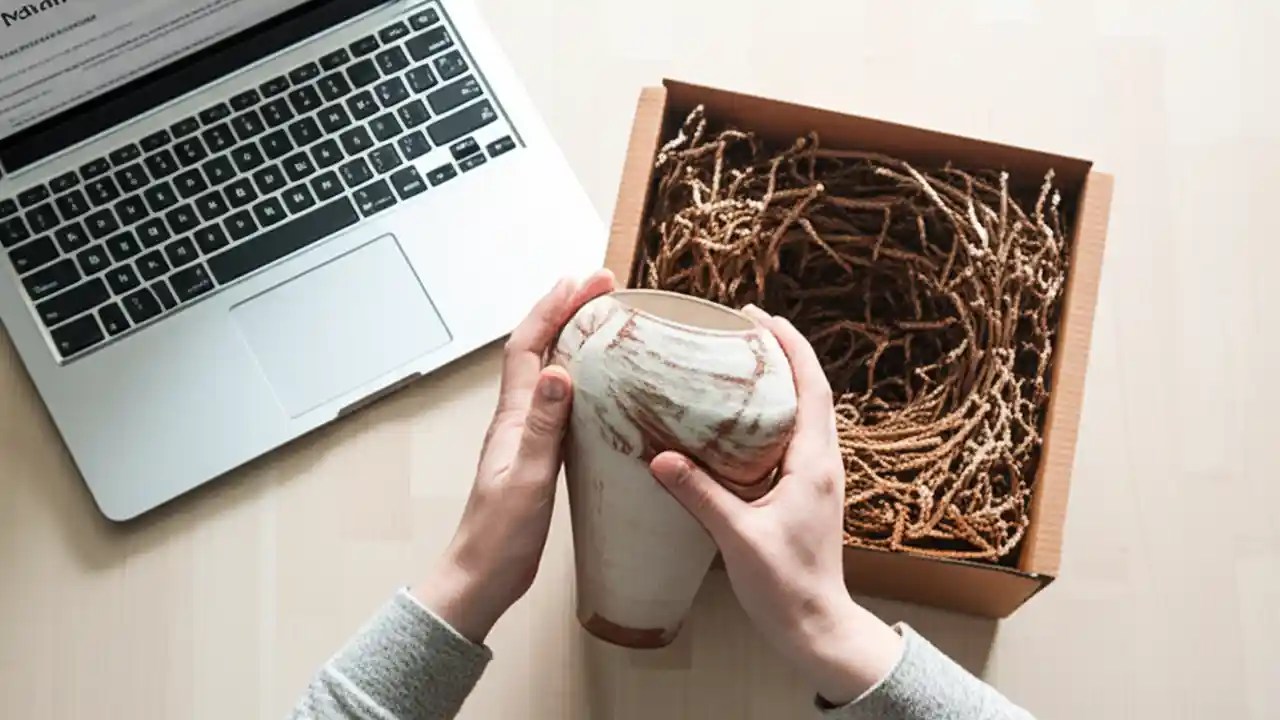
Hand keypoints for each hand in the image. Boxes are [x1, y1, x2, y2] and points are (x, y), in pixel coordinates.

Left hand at [415, 270, 615, 642]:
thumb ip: (543, 427)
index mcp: (512, 419)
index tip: (584, 281)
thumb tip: (557, 370)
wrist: (481, 578)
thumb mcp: (527, 480)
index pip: (528, 347)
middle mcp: (515, 419)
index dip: (553, 308)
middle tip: (601, 285)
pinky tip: (596, 382)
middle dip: (564, 309)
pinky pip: (557, 400)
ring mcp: (524, 435)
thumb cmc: (499, 538)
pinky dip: (577, 375)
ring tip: (600, 317)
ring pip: (545, 369)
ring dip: (569, 336)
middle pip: (535, 347)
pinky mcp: (536, 454)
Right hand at [649, 307, 902, 705]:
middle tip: (743, 327)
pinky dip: (773, 413)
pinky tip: (739, 418)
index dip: (790, 346)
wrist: (815, 627)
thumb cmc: (786, 587)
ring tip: (741, 360)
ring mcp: (816, 478)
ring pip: (805, 412)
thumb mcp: (737, 538)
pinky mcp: (805, 492)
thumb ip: (700, 495)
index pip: (812, 387)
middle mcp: (822, 463)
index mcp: (814, 464)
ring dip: (781, 380)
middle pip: (811, 390)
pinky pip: (793, 437)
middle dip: (782, 352)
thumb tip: (661, 457)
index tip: (761, 317)